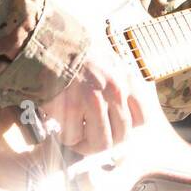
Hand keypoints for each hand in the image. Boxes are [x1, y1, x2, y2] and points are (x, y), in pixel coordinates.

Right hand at [37, 38, 133, 155]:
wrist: (48, 45)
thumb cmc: (77, 58)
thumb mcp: (110, 64)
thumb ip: (120, 88)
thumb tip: (120, 120)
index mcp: (126, 80)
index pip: (142, 119)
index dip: (126, 129)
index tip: (112, 128)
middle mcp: (115, 91)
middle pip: (122, 136)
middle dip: (104, 142)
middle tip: (90, 139)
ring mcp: (94, 100)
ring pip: (100, 144)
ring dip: (85, 145)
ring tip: (74, 135)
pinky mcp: (71, 108)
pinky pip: (73, 137)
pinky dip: (65, 135)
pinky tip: (60, 122)